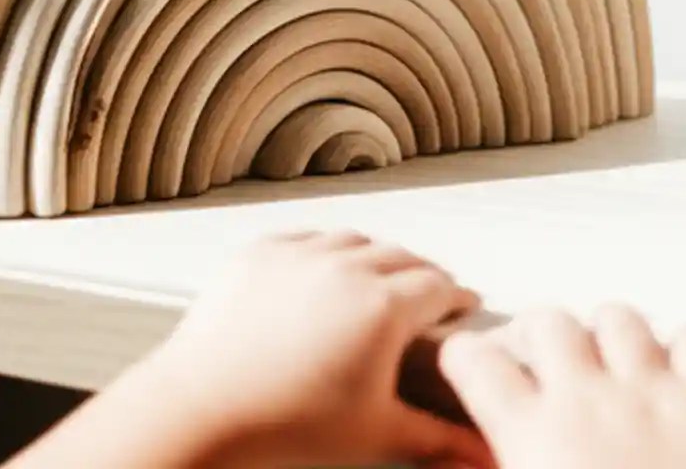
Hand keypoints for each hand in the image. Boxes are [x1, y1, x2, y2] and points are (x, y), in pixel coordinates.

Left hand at [153, 229, 494, 467]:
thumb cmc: (284, 426)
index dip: (457, 299)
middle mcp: (345, 267)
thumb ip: (439, 434)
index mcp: (384, 306)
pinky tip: (324, 272)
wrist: (202, 412)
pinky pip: (306, 239)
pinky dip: (324, 253)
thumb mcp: (377, 432)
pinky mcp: (258, 254)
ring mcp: (299, 255)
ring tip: (377, 281)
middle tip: (427, 296)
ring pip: (355, 241)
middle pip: (403, 256)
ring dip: (374, 257)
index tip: (462, 307)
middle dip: (421, 275)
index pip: (441, 286)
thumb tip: (483, 449)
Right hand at [439, 306, 685, 468]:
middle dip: (544, 337)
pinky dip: (684, 350)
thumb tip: (456, 464)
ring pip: (619, 317)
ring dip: (610, 336)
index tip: (475, 367)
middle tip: (550, 363)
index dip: (468, 357)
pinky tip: (675, 377)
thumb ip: (492, 468)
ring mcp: (652, 392)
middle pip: (549, 321)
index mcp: (528, 431)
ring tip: (613, 364)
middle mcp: (585, 396)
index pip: (475, 357)